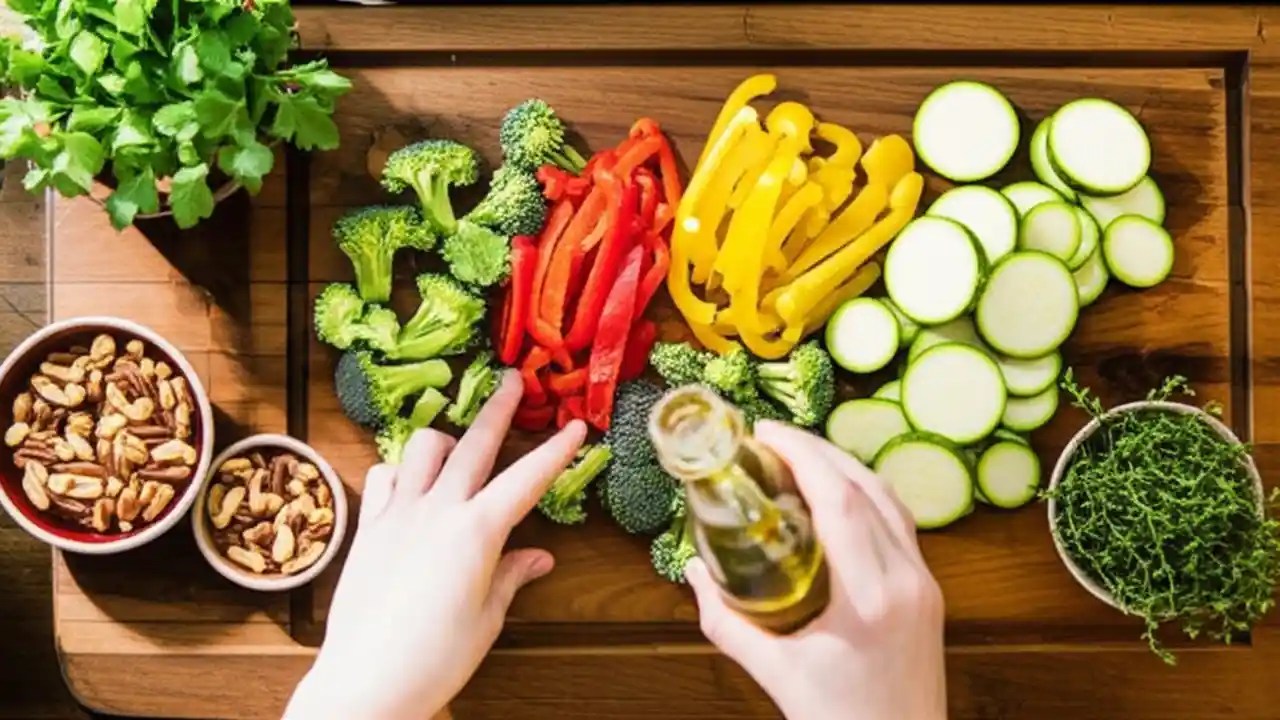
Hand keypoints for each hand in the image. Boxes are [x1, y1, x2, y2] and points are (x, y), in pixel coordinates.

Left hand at [284, 372, 586, 719]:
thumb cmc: (434, 660)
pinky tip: (409, 482)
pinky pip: (383, 476)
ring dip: (446, 438)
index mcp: (477, 533)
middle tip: (513, 380)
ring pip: (423, 448)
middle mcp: (437, 510)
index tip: (575, 426)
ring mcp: (397, 514)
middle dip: (500, 409)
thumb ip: (510, 577)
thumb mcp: (485, 620)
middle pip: (475, 443)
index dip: (556, 451)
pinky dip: (400, 469)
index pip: (527, 480)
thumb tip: (538, 557)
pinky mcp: (367, 527)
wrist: (365, 682)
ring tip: (458, 445)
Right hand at [686, 420, 946, 719]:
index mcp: (871, 599)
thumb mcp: (775, 673)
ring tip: (799, 455)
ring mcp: (926, 584)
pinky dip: (865, 495)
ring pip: (889, 499)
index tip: (765, 433)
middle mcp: (908, 581)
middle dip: (818, 451)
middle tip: (771, 438)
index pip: (841, 501)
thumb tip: (695, 572)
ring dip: (844, 467)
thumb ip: (727, 622)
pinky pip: (899, 523)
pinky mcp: (930, 592)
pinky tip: (835, 494)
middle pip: (867, 487)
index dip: (803, 455)